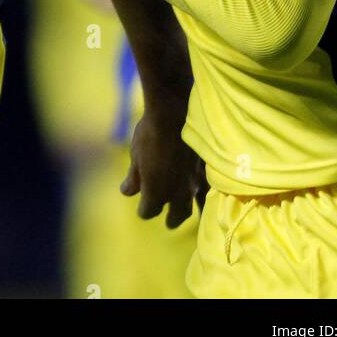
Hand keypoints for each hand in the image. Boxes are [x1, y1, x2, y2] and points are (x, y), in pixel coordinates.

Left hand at [120, 112, 208, 227]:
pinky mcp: (206, 170)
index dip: (144, 210)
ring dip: (191, 209)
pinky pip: (209, 190)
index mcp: (155, 193)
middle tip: (170, 223)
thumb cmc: (149, 133)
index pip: (148, 212)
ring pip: (196, 206)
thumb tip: (127, 192)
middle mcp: (176, 194)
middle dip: (172, 219)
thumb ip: (134, 177)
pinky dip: (207, 195)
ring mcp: (194, 183)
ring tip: (191, 214)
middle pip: (176, 216)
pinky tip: (207, 194)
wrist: (174, 113)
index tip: (142, 208)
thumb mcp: (136, 155)